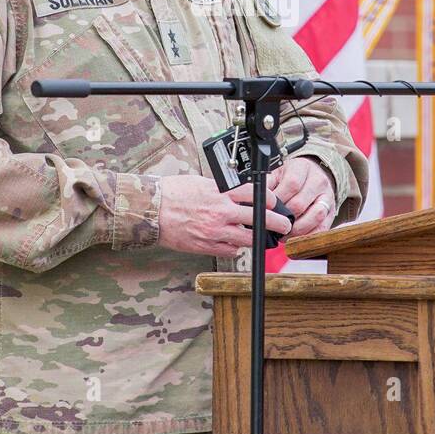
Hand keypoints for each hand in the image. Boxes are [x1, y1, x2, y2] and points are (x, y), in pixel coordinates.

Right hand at [156, 174, 290, 257]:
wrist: (151, 210)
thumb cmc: (172, 193)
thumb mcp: (201, 182)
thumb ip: (221, 189)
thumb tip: (236, 192)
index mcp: (219, 193)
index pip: (254, 194)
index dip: (269, 199)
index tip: (274, 202)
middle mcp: (220, 213)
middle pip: (257, 218)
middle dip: (276, 223)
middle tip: (283, 225)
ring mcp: (213, 232)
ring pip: (246, 239)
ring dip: (257, 238)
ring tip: (263, 237)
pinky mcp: (205, 246)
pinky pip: (229, 251)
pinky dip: (234, 247)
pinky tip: (234, 243)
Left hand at [267, 157, 335, 238]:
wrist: (314, 173)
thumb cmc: (292, 175)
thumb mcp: (278, 173)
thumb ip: (267, 184)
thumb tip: (255, 199)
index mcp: (303, 168)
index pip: (292, 184)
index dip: (278, 200)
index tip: (267, 210)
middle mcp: (318, 181)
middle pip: (300, 204)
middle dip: (284, 218)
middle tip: (273, 226)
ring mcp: (327, 197)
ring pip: (315, 217)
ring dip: (297, 230)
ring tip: (284, 234)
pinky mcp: (332, 212)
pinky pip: (323, 228)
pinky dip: (309, 236)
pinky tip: (297, 238)